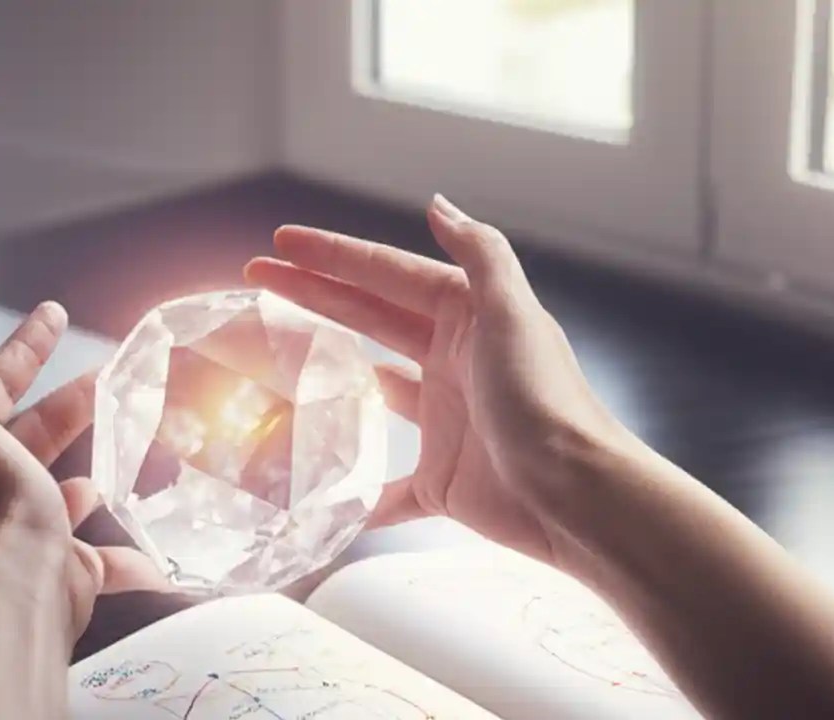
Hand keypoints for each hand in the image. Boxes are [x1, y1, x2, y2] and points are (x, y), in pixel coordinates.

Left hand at [0, 302, 167, 641]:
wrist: (17, 592)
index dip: (21, 352)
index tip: (54, 315)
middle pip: (35, 437)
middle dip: (74, 405)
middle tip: (114, 375)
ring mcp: (26, 534)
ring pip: (65, 495)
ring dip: (93, 478)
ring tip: (133, 448)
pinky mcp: (62, 572)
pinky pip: (101, 557)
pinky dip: (127, 555)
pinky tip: (153, 543)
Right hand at [244, 196, 640, 570]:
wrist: (576, 495)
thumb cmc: (544, 402)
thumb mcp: (511, 315)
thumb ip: (479, 255)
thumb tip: (437, 202)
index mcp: (466, 318)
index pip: (386, 275)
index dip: (333, 255)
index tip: (281, 242)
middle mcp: (451, 363)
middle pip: (368, 319)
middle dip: (313, 296)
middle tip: (257, 279)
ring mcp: (443, 422)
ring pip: (375, 392)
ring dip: (332, 377)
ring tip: (278, 362)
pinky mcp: (440, 481)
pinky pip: (387, 487)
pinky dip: (359, 494)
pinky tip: (322, 493)